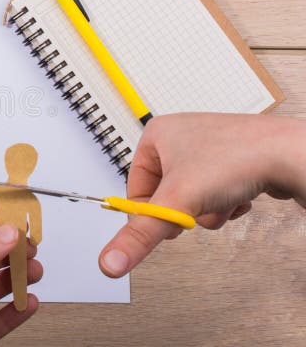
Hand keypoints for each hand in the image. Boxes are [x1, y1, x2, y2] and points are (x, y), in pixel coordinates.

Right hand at [99, 113, 305, 277]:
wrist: (290, 155)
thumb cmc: (237, 159)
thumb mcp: (177, 201)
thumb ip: (139, 236)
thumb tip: (109, 262)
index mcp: (157, 134)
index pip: (135, 186)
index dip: (151, 212)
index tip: (167, 222)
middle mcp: (181, 136)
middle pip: (166, 194)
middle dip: (186, 210)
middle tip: (198, 207)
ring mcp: (208, 147)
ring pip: (193, 197)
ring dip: (208, 210)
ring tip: (223, 200)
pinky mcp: (232, 160)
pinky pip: (215, 192)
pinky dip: (226, 202)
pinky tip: (239, 197)